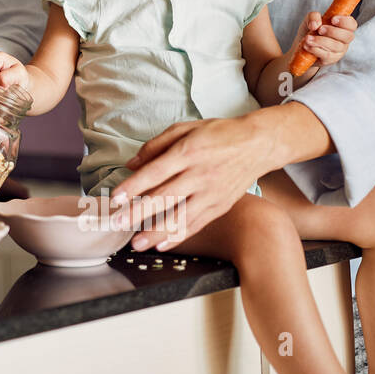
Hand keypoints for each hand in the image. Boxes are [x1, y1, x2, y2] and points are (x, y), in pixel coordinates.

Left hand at [107, 113, 272, 251]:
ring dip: (156, 232)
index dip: (134, 186)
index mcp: (188, 151)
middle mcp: (200, 174)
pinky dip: (178, 236)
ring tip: (136, 244)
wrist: (258, 144)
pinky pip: (197, 224)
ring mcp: (212, 192)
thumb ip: (155, 146)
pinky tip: (162, 244)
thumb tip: (131, 164)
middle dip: (139, 213)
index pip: (156, 171)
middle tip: (118, 224)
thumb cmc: (218, 134)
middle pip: (165, 197)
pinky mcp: (221, 205)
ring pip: (181, 216)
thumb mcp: (185, 129)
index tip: (116, 198)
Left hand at [292, 11, 356, 67]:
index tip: (333, 19)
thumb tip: (315, 25)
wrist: (301, 46)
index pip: (351, 24)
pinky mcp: (331, 60)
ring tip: (307, 38)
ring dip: (320, 41)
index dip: (345, 21)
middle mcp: (344, 40)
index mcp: (342, 27)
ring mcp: (339, 51)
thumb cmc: (311, 30)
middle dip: (333, 32)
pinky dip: (315, 49)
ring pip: (336, 46)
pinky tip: (306, 45)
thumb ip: (313, 17)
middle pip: (348, 36)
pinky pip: (327, 55)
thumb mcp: (310, 19)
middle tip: (319, 29)